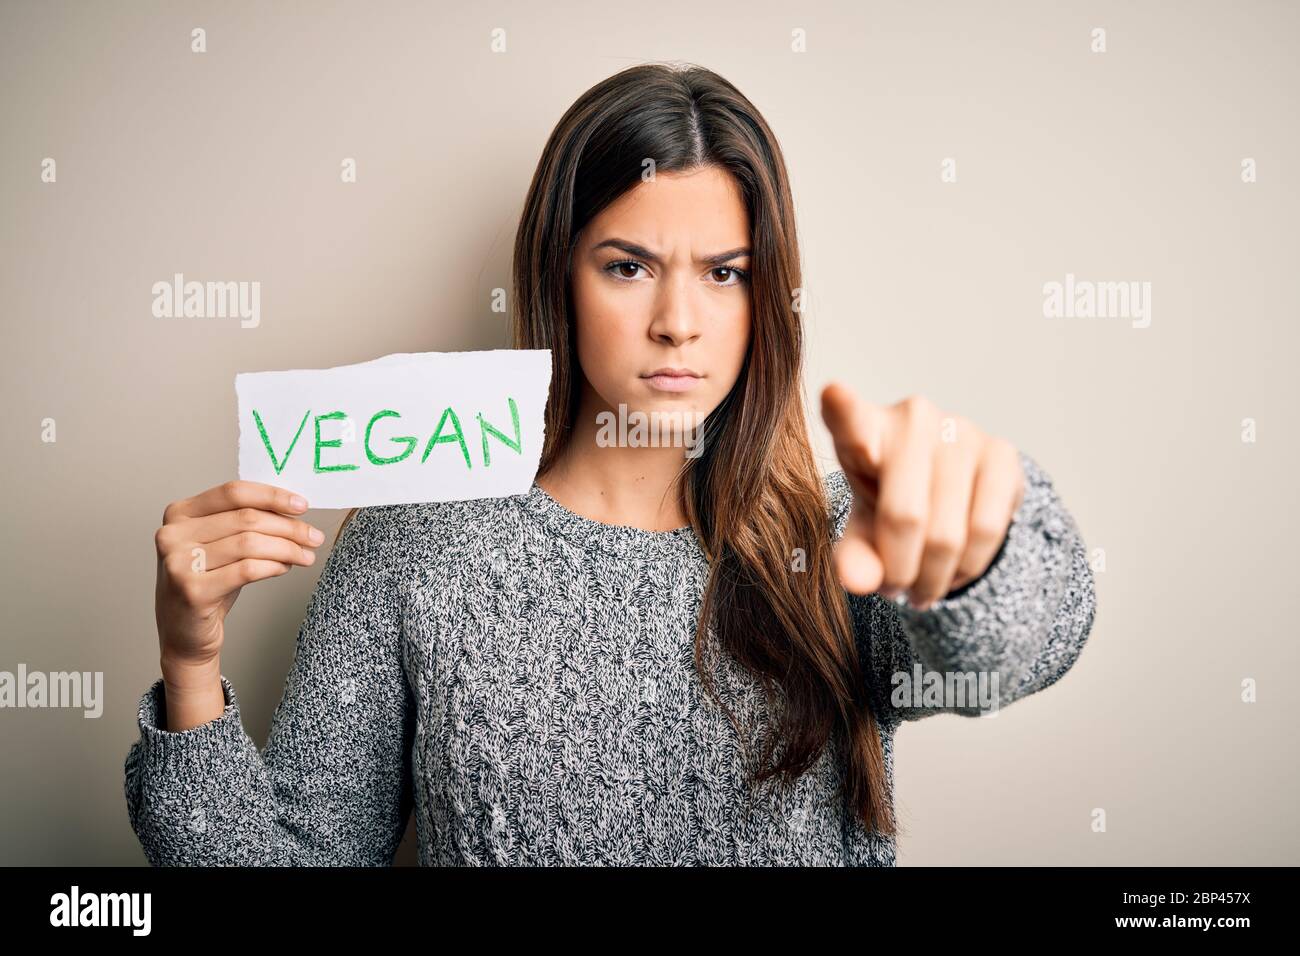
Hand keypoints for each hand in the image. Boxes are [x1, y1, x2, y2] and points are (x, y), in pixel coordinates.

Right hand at [154, 480, 323, 668]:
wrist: (184, 634)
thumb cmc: (208, 584)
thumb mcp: (220, 545)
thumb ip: (244, 521)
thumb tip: (292, 507)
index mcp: (179, 513)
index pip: (234, 492)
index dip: (273, 496)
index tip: (302, 505)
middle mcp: (172, 534)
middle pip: (246, 518)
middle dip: (289, 527)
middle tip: (314, 537)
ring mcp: (179, 563)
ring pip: (249, 543)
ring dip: (287, 548)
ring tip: (305, 556)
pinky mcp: (192, 590)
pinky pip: (246, 570)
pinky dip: (273, 567)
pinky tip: (284, 568)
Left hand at [820, 383, 1023, 608]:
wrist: (945, 491)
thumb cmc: (889, 501)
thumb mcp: (863, 529)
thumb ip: (853, 555)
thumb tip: (857, 582)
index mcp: (862, 426)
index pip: (848, 415)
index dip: (843, 407)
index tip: (834, 395)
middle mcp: (912, 417)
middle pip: (905, 516)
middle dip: (900, 570)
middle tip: (895, 591)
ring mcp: (961, 429)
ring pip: (949, 533)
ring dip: (934, 578)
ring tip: (922, 589)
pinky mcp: (1002, 452)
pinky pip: (987, 528)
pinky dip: (969, 566)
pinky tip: (955, 572)